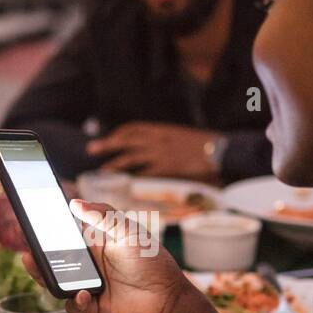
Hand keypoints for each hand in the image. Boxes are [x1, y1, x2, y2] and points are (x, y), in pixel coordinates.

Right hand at [20, 199, 195, 312]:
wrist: (168, 298)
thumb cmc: (151, 262)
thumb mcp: (128, 232)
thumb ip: (103, 215)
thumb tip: (74, 202)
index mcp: (91, 248)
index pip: (61, 239)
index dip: (45, 234)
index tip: (30, 223)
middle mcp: (85, 269)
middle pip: (52, 263)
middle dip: (36, 256)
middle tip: (26, 246)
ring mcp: (86, 291)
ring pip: (56, 285)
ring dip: (43, 276)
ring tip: (33, 263)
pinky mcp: (92, 312)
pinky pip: (74, 308)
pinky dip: (75, 302)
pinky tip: (83, 294)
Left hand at [86, 122, 220, 181]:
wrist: (220, 150)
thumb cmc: (206, 145)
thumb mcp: (183, 136)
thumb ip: (168, 141)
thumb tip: (158, 148)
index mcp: (161, 129)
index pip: (133, 128)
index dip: (119, 134)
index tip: (111, 139)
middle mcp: (157, 139)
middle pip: (125, 140)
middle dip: (107, 144)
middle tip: (91, 149)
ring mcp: (161, 154)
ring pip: (130, 157)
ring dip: (113, 164)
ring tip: (101, 171)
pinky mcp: (167, 168)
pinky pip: (144, 173)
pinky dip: (133, 179)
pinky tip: (125, 184)